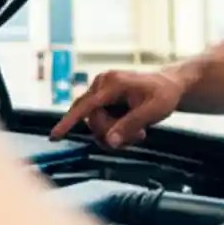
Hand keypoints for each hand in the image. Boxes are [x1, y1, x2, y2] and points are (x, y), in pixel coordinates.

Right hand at [49, 69, 185, 148]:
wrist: (169, 86)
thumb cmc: (164, 95)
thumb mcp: (154, 110)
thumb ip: (131, 124)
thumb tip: (110, 141)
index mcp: (112, 83)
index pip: (86, 105)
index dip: (69, 122)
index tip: (54, 136)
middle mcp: (101, 83)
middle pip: (93, 121)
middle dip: (113, 134)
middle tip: (139, 136)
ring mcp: (99, 91)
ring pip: (95, 124)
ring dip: (114, 134)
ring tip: (138, 132)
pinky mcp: (101, 99)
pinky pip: (98, 121)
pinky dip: (113, 130)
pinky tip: (131, 129)